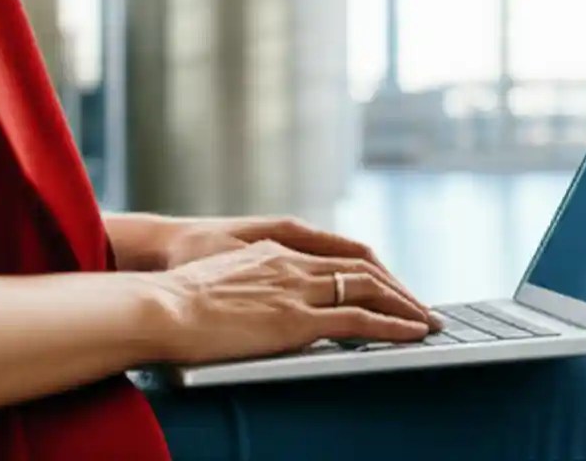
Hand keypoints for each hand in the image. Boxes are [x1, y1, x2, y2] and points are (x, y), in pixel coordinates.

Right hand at [151, 240, 433, 363]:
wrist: (158, 304)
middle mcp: (291, 262)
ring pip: (368, 289)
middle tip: (420, 305)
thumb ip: (245, 287)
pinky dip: (392, 326)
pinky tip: (412, 333)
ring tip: (428, 321)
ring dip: (404, 305)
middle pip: (362, 268)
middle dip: (396, 288)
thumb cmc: (172, 301)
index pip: (336, 255)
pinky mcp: (297, 318)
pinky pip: (359, 319)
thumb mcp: (217, 281)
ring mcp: (296, 289)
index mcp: (273, 251)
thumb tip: (248, 306)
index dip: (368, 271)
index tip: (387, 286)